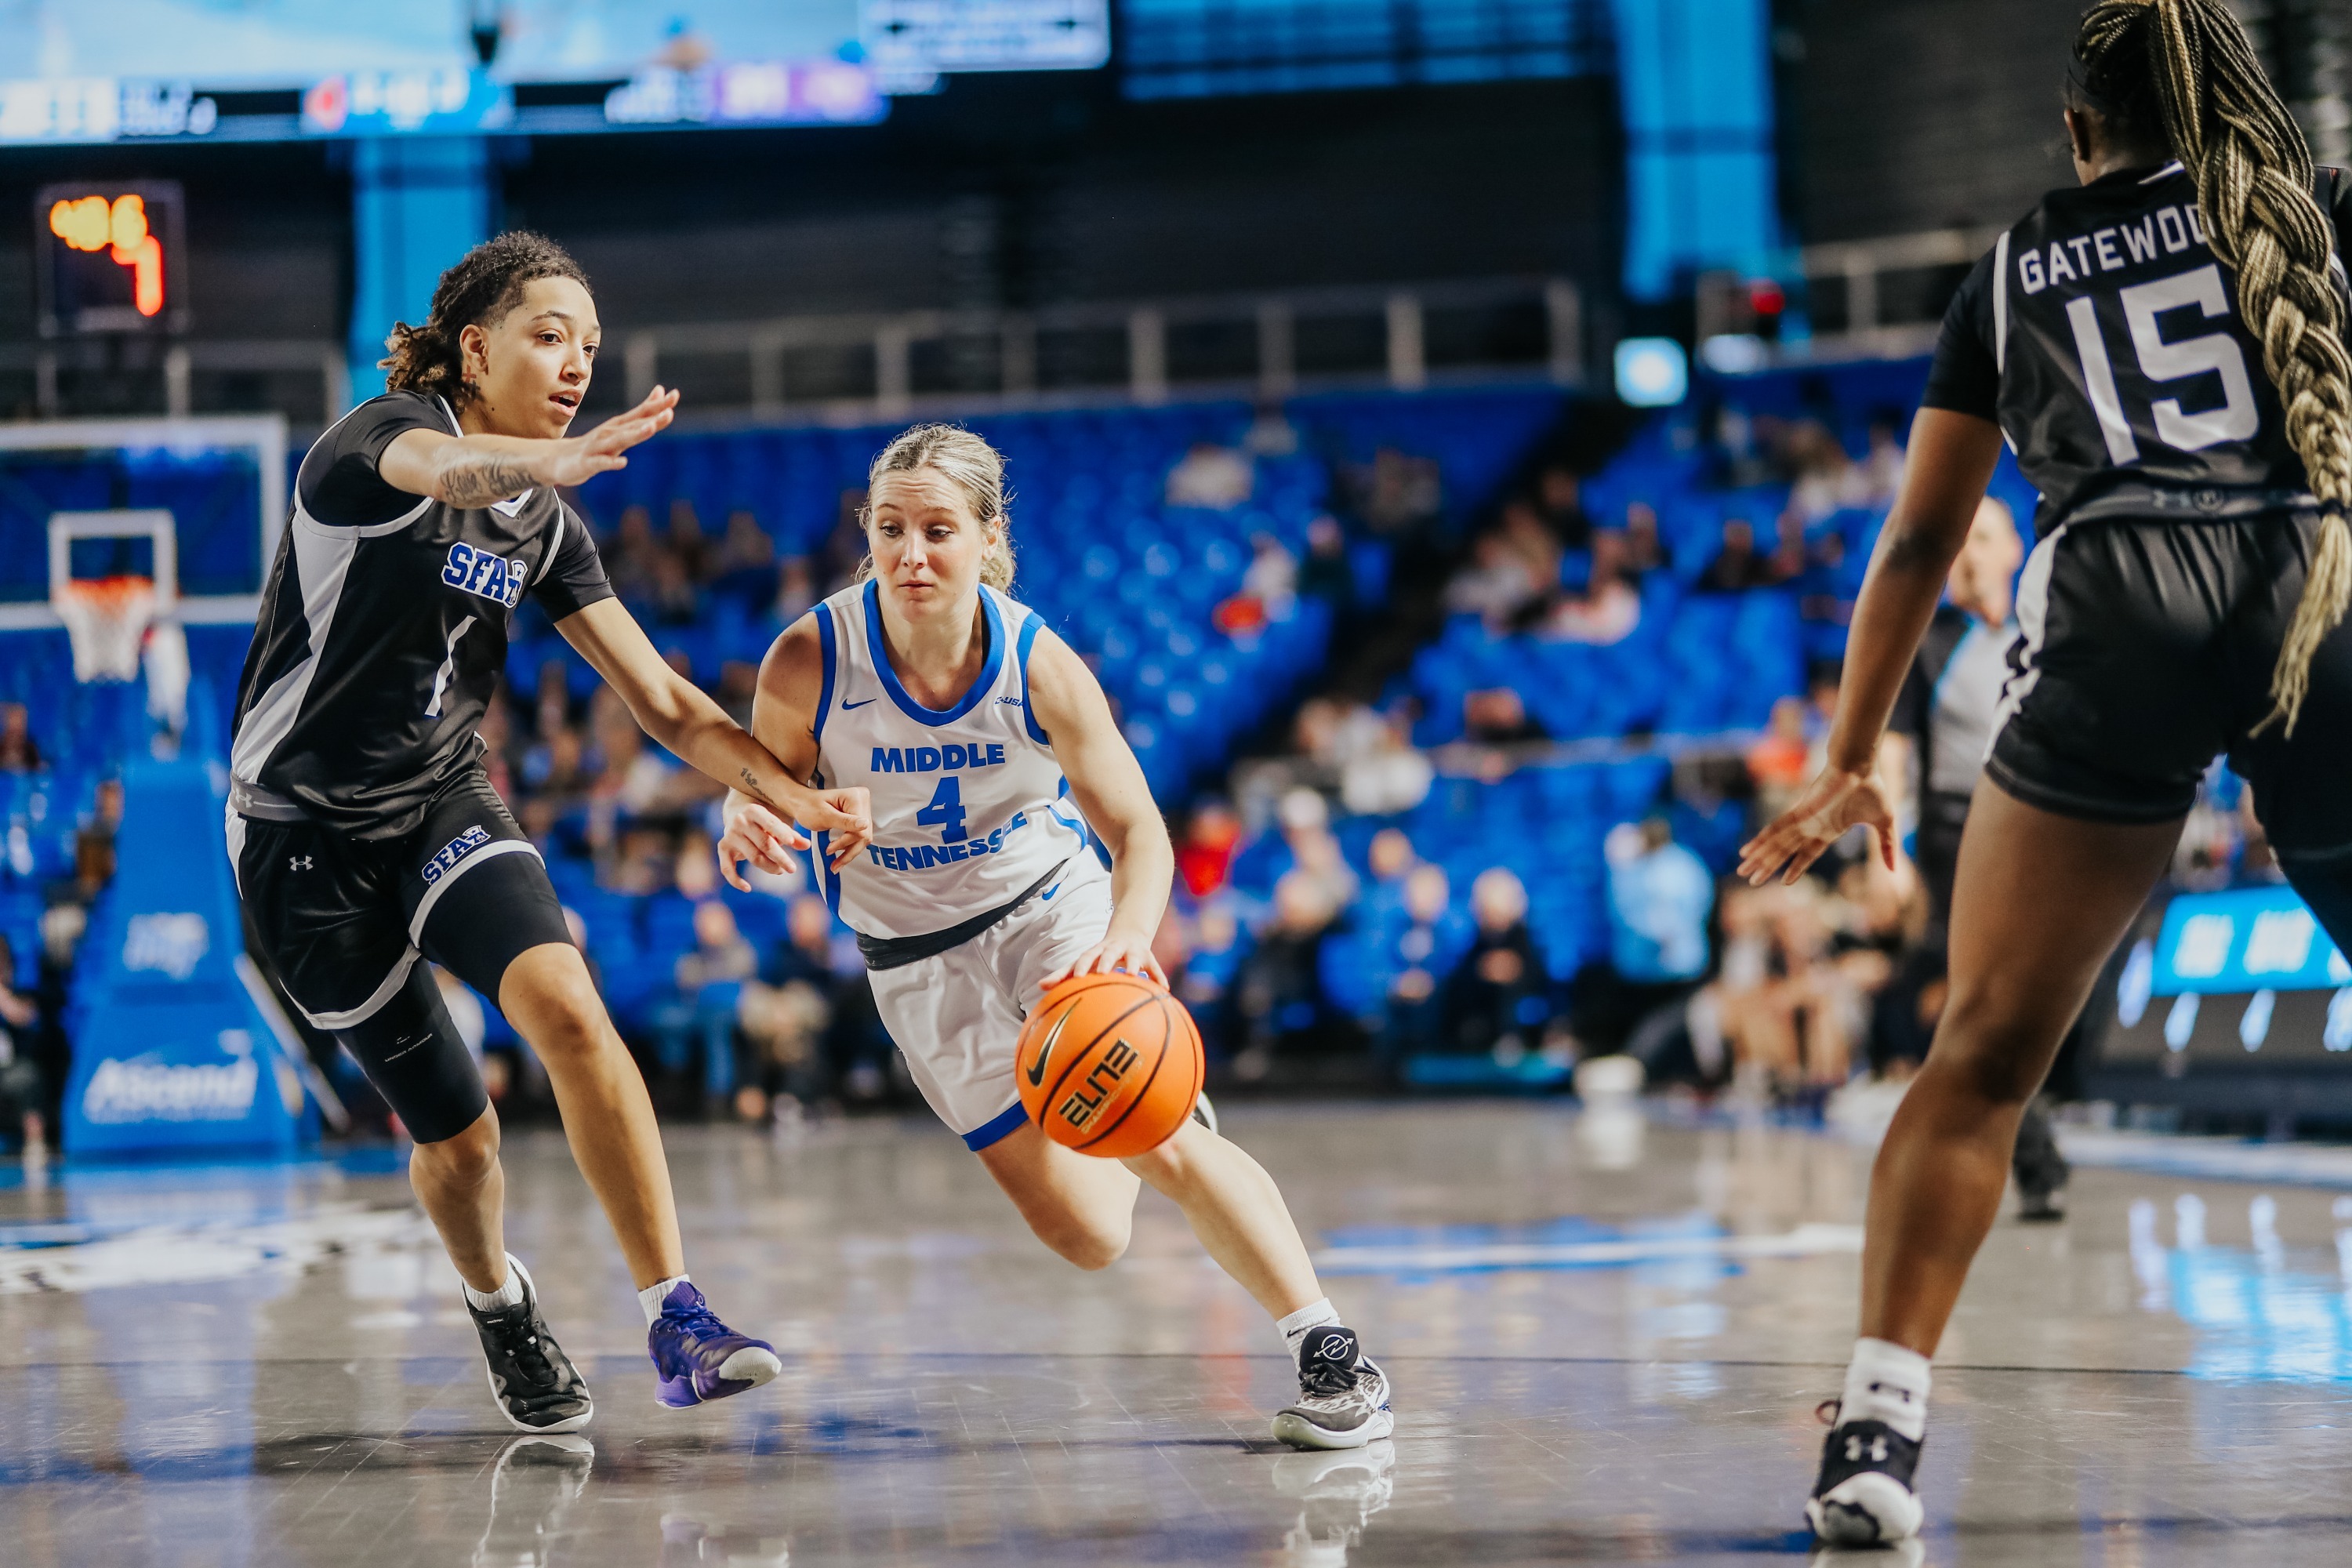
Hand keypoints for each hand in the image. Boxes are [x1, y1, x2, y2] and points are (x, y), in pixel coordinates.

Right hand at [536, 386, 678, 487]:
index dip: (658, 405)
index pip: (641, 413)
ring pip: (619, 440)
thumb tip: (660, 391)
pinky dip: (612, 462)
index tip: (675, 395)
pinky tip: (623, 463)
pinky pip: (601, 463)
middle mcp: (609, 432)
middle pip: (633, 424)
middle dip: (652, 418)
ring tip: (650, 428)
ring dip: (635, 434)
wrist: (558, 460)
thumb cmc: (595, 444)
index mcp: (618, 425)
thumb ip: (642, 412)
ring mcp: (598, 447)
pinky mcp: (588, 463)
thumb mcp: (620, 428)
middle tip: (669, 411)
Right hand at [716, 800, 808, 892]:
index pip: (770, 823)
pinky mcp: (723, 848)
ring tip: (780, 871)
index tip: (790, 842)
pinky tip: (747, 888)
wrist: (736, 813)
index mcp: (754, 811)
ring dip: (769, 867)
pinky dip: (736, 880)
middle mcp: (740, 822)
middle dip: (780, 858)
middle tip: (792, 869)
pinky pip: (727, 868)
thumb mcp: (776, 823)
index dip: (781, 832)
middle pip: (764, 844)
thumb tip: (807, 846)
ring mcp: (730, 835)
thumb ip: (791, 835)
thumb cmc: (763, 821)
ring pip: (753, 856)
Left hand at [796, 787, 872, 870]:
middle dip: (849, 851)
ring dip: (849, 852)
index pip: (860, 827)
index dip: (846, 842)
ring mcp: (861, 808)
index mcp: (856, 797)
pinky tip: (840, 855)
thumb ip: (845, 821)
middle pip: (864, 834)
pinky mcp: (858, 817)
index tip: (831, 849)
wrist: (800, 803)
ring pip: (863, 838)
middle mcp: (862, 801)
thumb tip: (865, 825)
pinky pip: (858, 835)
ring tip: (837, 862)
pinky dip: (848, 847)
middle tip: (835, 863)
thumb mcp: (824, 815)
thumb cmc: (807, 805)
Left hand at [1042, 928, 1167, 991]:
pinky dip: (1159, 978)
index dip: (1082, 965)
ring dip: (1133, 965)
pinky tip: (1164, 991)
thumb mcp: (1084, 961)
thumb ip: (1063, 975)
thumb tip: (1039, 986)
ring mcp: (1132, 951)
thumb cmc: (1100, 955)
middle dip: (1105, 961)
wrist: (1128, 932)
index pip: (1086, 957)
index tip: (1077, 977)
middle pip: (1108, 953)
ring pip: (1133, 957)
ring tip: (1134, 976)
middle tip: (1102, 973)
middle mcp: (1113, 949)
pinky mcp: (1148, 957)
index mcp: (1096, 952)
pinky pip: (1155, 968)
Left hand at [1737, 766, 1895, 885]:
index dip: (1796, 867)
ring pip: (1776, 844)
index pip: (1807, 854)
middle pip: (1785, 852)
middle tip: (1750, 880)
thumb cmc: (1872, 790)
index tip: (1784, 881)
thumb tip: (1895, 871)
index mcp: (1828, 830)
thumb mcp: (1885, 824)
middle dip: (1768, 866)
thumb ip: (1887, 847)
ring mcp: (1803, 820)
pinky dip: (1761, 840)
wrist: (1862, 767)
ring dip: (1759, 858)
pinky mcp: (1800, 812)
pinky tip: (1747, 850)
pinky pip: (1776, 829)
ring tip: (1742, 871)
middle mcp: (1811, 827)